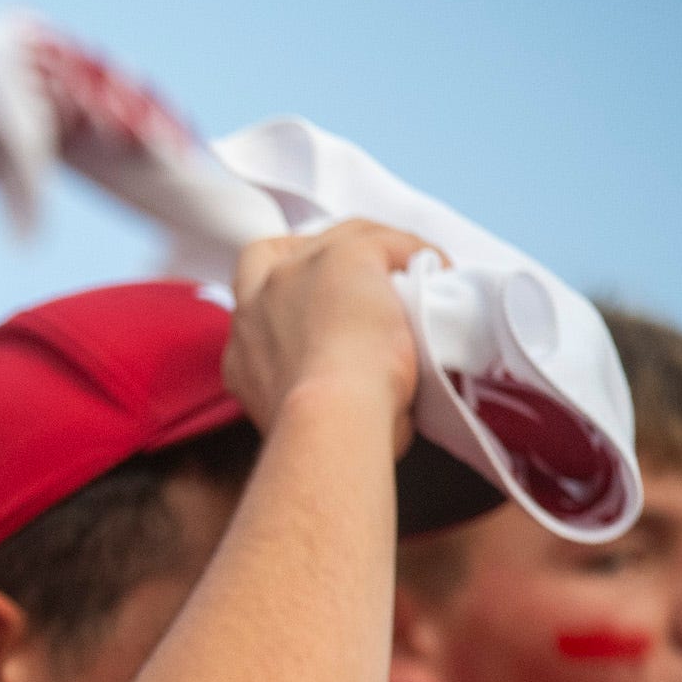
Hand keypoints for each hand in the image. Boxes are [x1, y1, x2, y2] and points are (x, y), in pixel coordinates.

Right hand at [223, 219, 431, 449]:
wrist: (332, 418)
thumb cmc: (329, 440)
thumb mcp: (313, 428)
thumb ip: (328, 404)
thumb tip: (387, 413)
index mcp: (242, 356)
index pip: (250, 304)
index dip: (283, 293)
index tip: (319, 305)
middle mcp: (254, 308)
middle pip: (281, 256)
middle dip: (317, 259)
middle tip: (361, 281)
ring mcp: (292, 275)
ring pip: (337, 241)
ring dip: (373, 256)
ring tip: (411, 281)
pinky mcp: (341, 256)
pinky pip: (385, 242)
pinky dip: (413, 253)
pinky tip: (438, 273)